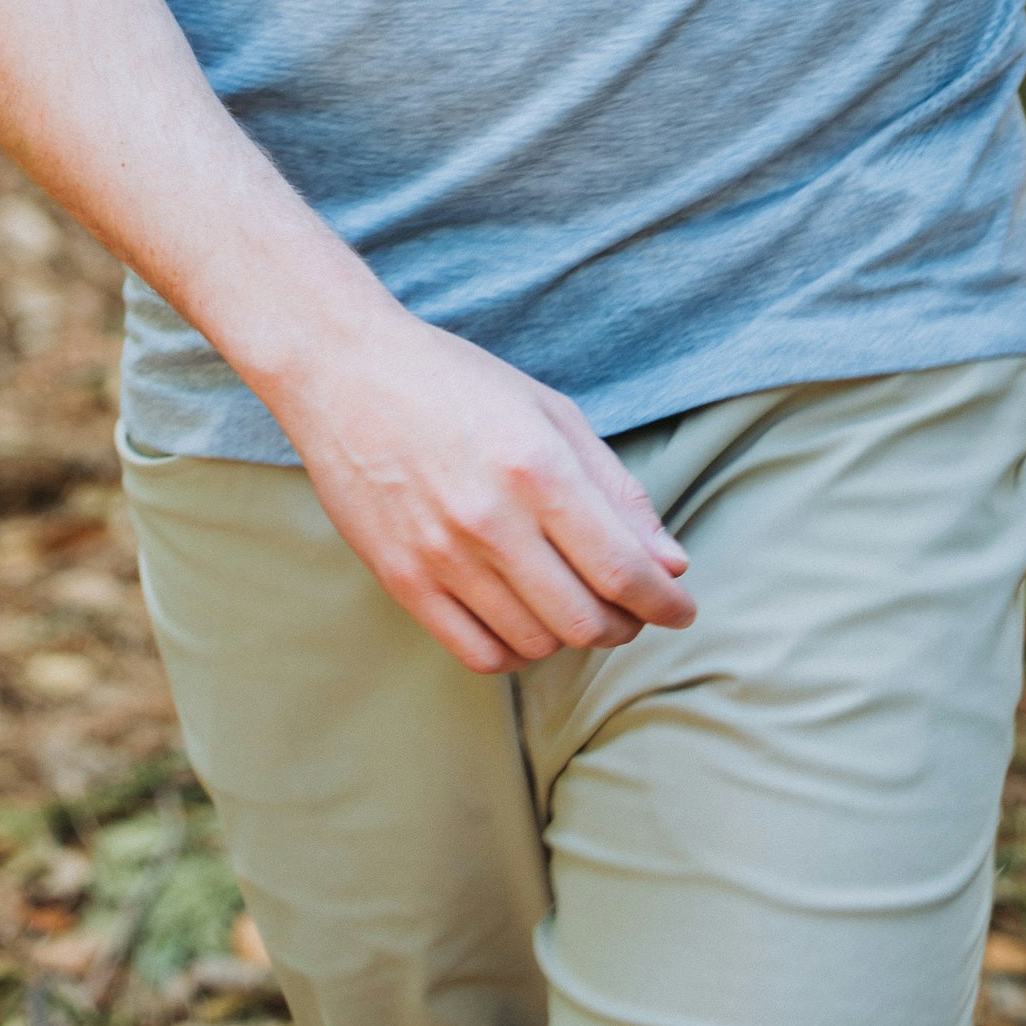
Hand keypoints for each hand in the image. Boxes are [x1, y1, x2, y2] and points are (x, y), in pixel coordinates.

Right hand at [277, 313, 695, 672]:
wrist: (345, 372)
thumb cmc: (455, 382)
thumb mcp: (550, 412)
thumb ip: (616, 490)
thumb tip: (672, 563)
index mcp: (537, 468)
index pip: (624, 571)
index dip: (665, 603)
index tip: (681, 608)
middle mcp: (491, 520)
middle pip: (586, 620)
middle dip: (625, 623)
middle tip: (630, 607)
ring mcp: (441, 556)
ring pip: (537, 643)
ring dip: (572, 637)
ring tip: (575, 605)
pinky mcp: (402, 580)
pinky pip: (478, 653)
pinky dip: (518, 652)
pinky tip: (526, 622)